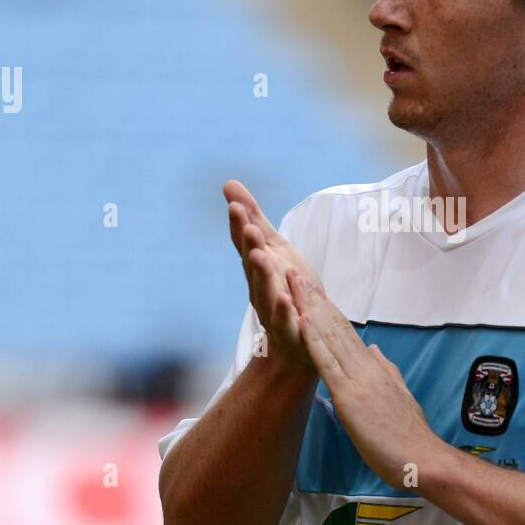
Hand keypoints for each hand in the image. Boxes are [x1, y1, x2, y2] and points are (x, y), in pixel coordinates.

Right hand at [224, 180, 320, 371]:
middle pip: (253, 265)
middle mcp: (259, 287)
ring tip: (261, 256)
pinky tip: (287, 299)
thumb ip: (254, 219)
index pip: (246, 244)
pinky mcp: (290, 330)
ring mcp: (272, 310)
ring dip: (262, 274)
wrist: (296, 340)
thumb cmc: (284, 288)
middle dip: (250, 245)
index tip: (236, 205)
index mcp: (257, 267)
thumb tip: (228, 183)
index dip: (240, 226)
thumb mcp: (274, 248)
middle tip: (249, 226)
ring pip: (265, 291)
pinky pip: (287, 320)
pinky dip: (286, 311)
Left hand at [286, 267, 442, 488]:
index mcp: (373, 367)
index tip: (311, 286)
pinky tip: (301, 320)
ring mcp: (357, 378)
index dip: (326, 306)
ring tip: (293, 281)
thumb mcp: (398, 395)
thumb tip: (373, 349)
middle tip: (295, 269)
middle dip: (313, 296)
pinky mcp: (349, 396)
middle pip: (334, 324)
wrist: (421, 457)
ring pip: (329, 335)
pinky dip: (313, 340)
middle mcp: (365, 365)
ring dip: (309, 306)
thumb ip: (385, 370)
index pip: (345, 330)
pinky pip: (328, 363)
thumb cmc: (409, 435)